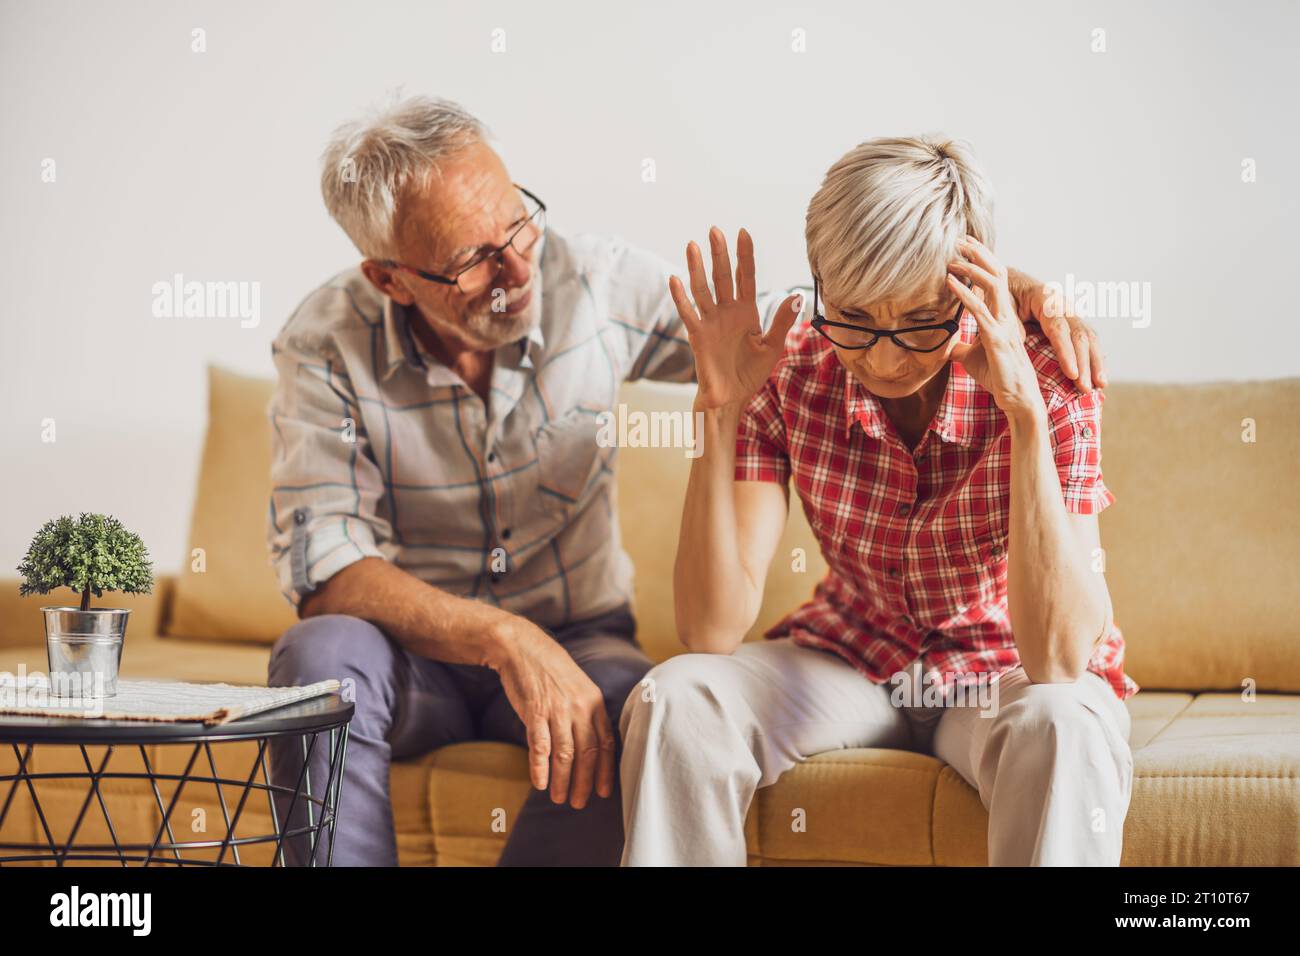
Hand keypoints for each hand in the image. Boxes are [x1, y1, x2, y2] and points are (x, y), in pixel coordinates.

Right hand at [489, 615, 613, 808]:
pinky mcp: (535, 711)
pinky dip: (540, 767)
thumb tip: (591, 742)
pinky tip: (539, 783)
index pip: (606, 742)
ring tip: (559, 798)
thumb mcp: (577, 686)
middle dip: (585, 782)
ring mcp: (557, 709)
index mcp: (594, 701)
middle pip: (587, 753)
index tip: (604, 791)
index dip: (605, 770)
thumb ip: (585, 712)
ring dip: (562, 780)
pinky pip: (540, 746)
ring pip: (565, 754)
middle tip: (580, 803)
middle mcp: (579, 707)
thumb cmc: (549, 668)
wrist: (521, 646)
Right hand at [668, 226, 801, 409]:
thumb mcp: (772, 346)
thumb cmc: (750, 374)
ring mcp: (711, 322)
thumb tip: (795, 296)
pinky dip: (681, 297)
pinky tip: (675, 279)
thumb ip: (782, 321)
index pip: (745, 277)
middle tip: (715, 230)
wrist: (732, 398)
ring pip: (703, 289)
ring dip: (697, 268)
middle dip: (720, 254)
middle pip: (723, 277)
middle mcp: (727, 313)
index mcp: (746, 312)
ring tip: (693, 245)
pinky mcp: (698, 336)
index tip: (743, 233)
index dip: (745, 256)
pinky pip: (688, 313)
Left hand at [947, 236, 1046, 422]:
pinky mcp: (997, 340)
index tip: (963, 245)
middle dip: (978, 253)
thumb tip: (948, 347)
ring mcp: (1004, 326)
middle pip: (996, 273)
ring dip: (970, 268)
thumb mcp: (974, 358)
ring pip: (992, 285)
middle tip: (959, 238)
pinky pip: (980, 311)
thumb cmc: (999, 377)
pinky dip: (964, 294)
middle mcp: (1006, 316)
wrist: (1017, 399)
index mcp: (1003, 315)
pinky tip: (949, 282)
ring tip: (952, 257)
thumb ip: (963, 348)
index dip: (981, 259)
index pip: (994, 279)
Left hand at [1006, 267, 1106, 391]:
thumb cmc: (1000, 295)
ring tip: (1100, 386)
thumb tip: (1019, 341)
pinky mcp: (1072, 324)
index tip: (1072, 374)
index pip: (1058, 328)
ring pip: (1088, 338)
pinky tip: (1098, 378)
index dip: (1066, 352)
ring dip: (1095, 364)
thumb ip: (1009, 322)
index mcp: (1044, 298)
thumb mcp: (1001, 305)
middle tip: (1086, 389)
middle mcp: (1063, 304)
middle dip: (1085, 363)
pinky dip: (1094, 360)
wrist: (1007, 283)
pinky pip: (1087, 342)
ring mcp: (1070, 313)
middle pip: (1079, 334)